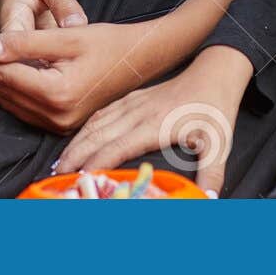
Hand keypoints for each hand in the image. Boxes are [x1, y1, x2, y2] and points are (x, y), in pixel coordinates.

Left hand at [0, 20, 160, 134]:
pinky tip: (3, 70)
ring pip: (11, 102)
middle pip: (5, 91)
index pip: (6, 75)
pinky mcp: (61, 124)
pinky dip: (10, 89)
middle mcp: (57, 117)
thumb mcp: (66, 36)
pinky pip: (24, 108)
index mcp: (58, 94)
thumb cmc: (107, 43)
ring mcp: (59, 124)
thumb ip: (25, 42)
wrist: (140, 60)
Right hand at [59, 44, 252, 195]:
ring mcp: (132, 103)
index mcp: (154, 125)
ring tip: (60, 162)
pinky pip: (102, 113)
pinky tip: (78, 138)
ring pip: (96, 123)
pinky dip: (86, 127)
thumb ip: (212, 173)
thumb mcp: (219, 143)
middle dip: (76, 156)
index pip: (117, 147)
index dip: (97, 163)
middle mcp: (137, 113)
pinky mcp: (132, 98)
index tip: (81, 180)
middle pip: (98, 135)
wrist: (214, 73)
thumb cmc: (214, 109)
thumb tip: (208, 201)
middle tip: (56, 177)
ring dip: (76, 142)